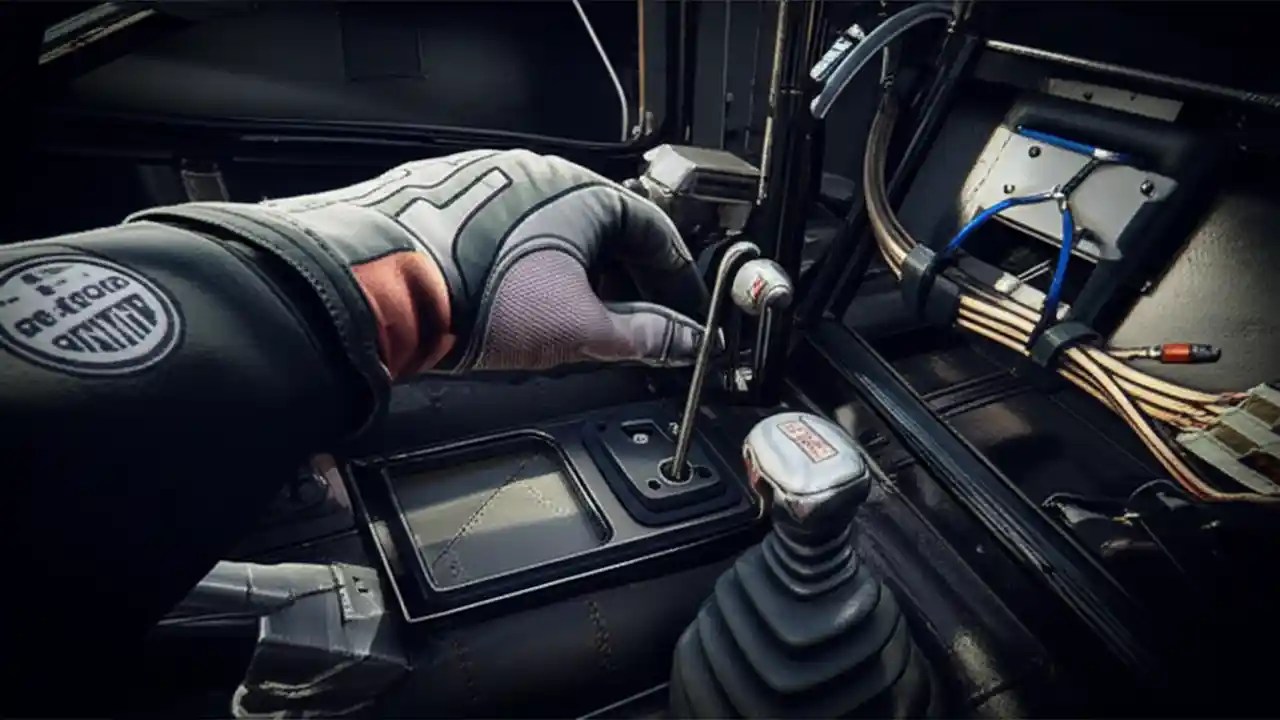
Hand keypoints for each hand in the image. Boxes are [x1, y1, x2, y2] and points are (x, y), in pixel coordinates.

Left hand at [265, 149, 708, 377]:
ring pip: (552, 228)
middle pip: (604, 229)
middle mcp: (538, 173)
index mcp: (584, 193)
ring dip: (573, 271)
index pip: (654, 233)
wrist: (378, 284)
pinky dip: (525, 262)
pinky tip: (514, 297)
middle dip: (623, 279)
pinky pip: (507, 229)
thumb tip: (682, 342)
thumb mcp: (576, 328)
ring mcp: (487, 179)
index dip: (674, 280)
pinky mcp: (445, 196)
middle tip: (632, 324)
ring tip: (571, 316)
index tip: (681, 313)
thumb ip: (641, 336)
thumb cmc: (480, 297)